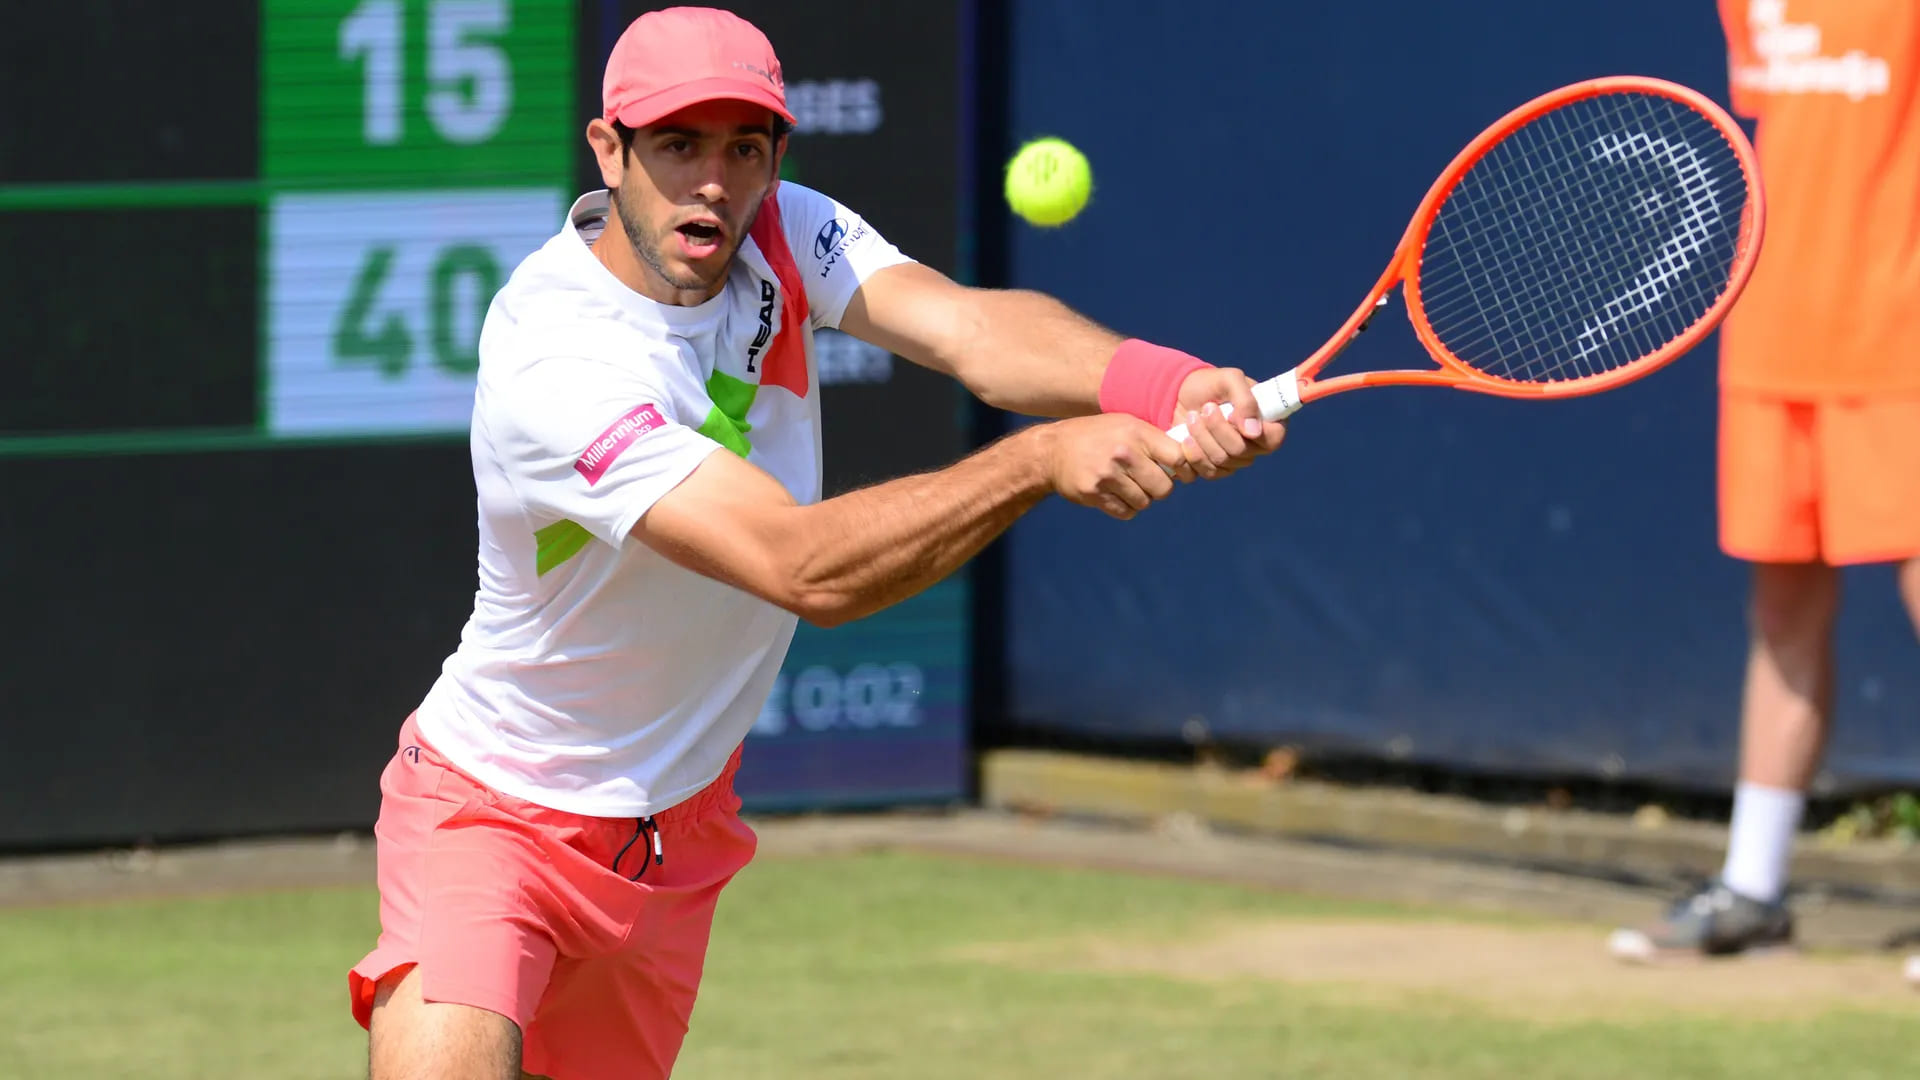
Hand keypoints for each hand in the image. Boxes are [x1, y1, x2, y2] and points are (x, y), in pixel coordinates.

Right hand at [1038, 414, 1194, 519]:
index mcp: (1136, 432)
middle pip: (1163, 487)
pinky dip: (1125, 508)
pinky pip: (1125, 512)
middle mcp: (1123, 452)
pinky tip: (1115, 495)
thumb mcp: (1125, 425)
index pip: (1178, 457)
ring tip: (1126, 487)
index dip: (1183, 469)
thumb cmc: (1096, 436)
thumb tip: (1186, 461)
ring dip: (1140, 499)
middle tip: (1147, 483)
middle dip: (1159, 489)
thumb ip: (1153, 440)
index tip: (1176, 473)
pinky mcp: (1094, 493)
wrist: (1053, 450)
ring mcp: (1107, 474)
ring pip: (1144, 502)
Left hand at [1173, 367, 1287, 478]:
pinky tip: (1185, 438)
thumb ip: (1245, 400)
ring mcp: (1235, 460)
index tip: (1230, 414)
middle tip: (1204, 408)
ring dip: (1202, 438)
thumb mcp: (1229, 380)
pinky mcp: (1214, 468)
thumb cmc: (1211, 384)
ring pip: (1222, 462)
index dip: (1252, 432)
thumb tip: (1253, 432)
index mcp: (1268, 423)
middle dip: (1217, 429)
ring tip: (1192, 417)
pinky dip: (1192, 455)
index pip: (1273, 439)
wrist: (1180, 395)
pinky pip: (1207, 472)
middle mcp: (1255, 445)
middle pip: (1241, 451)